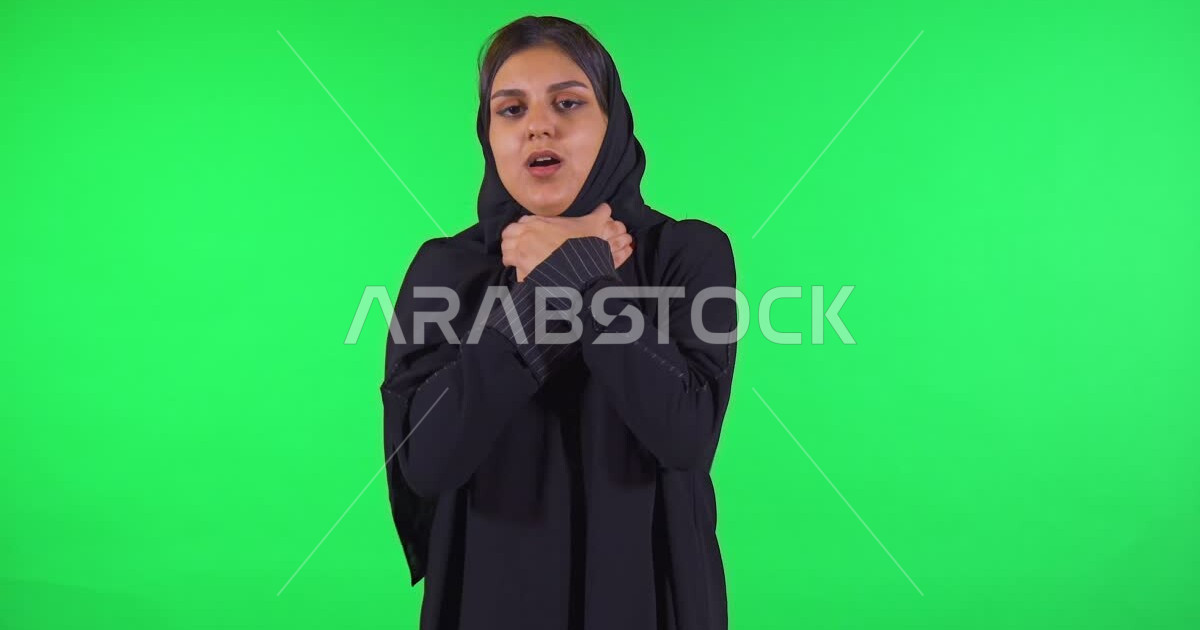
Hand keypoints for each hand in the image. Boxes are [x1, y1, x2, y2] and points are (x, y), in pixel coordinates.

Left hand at [501, 203, 634, 281]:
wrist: (579, 268)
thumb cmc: (582, 247)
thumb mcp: (591, 226)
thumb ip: (597, 215)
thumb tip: (606, 208)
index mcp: (539, 221)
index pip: (521, 222)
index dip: (524, 230)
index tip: (528, 236)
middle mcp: (527, 232)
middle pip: (508, 234)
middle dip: (512, 241)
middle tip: (519, 249)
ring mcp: (521, 249)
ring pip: (506, 248)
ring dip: (511, 254)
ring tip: (518, 260)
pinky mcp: (520, 265)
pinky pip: (510, 264)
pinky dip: (515, 269)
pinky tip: (521, 271)